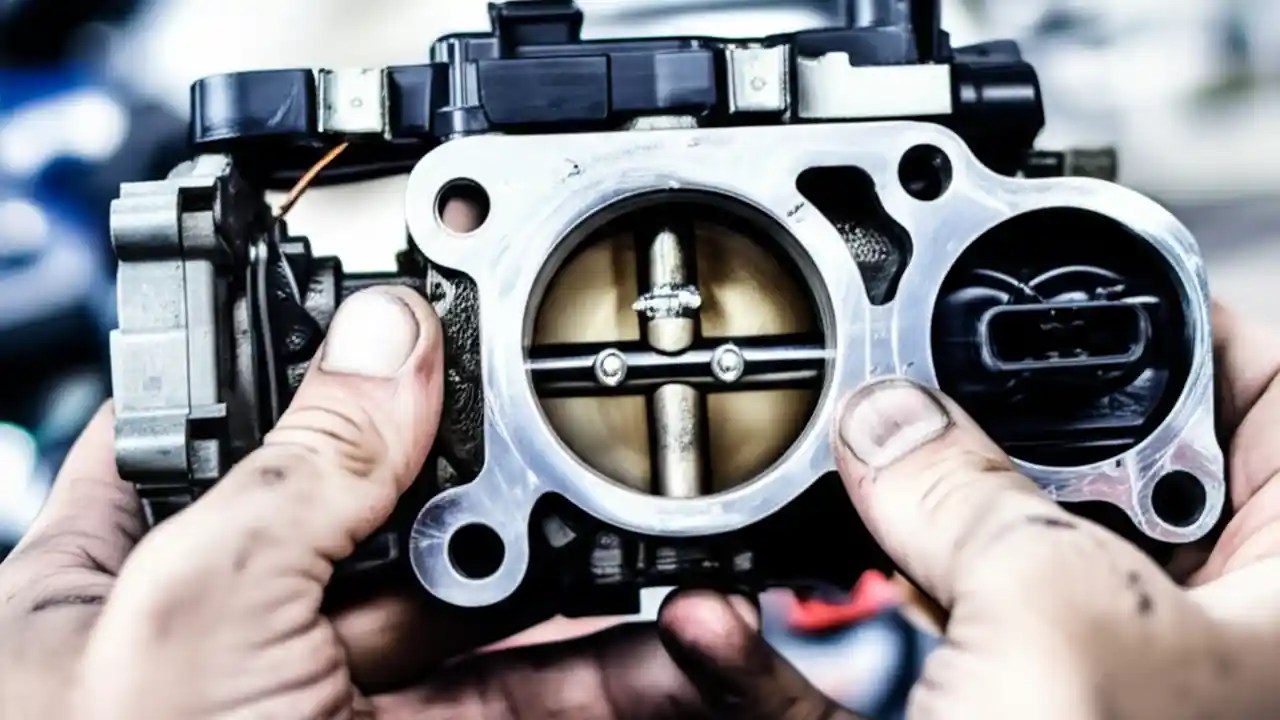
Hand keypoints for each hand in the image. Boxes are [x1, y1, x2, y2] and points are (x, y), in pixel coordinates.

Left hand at [0, 287, 722, 718]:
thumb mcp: (189, 622)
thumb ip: (297, 471)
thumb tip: (388, 336)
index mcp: (117, 575)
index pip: (227, 416)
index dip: (326, 359)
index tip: (425, 314)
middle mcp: (229, 629)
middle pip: (383, 504)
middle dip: (489, 471)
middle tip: (572, 426)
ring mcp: (333, 705)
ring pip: (477, 613)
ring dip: (574, 575)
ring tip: (654, 531)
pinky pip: (527, 699)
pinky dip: (606, 676)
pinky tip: (670, 647)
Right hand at [654, 304, 1279, 718]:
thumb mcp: (1060, 628)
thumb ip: (976, 495)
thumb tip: (892, 424)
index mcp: (1276, 588)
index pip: (1259, 387)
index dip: (1174, 312)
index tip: (1073, 267)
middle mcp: (1173, 629)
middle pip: (1079, 460)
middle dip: (972, 413)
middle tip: (904, 366)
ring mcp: (1050, 689)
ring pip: (945, 562)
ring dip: (851, 528)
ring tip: (804, 474)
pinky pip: (857, 671)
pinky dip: (777, 653)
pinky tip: (720, 631)